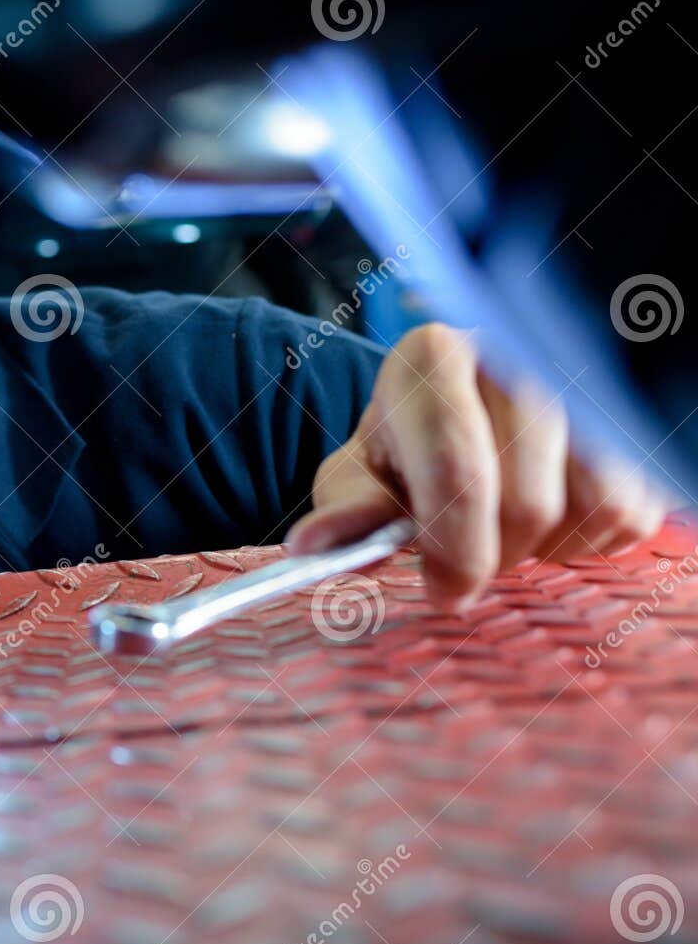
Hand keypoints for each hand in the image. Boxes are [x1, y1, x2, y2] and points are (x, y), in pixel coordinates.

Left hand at [286, 324, 667, 609]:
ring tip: (503, 532)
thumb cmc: (403, 449)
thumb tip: (311, 547)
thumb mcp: (359, 475)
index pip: (457, 467)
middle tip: (465, 562)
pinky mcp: (629, 417)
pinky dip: (588, 539)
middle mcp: (515, 352)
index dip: (454, 549)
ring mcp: (580, 379)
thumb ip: (346, 511)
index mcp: (432, 357)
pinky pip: (632, 510)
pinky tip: (547, 521)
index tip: (445, 591)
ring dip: (545, 546)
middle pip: (526, 499)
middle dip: (493, 556)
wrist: (456, 407)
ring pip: (593, 504)